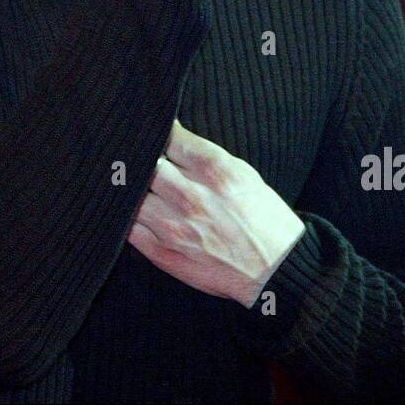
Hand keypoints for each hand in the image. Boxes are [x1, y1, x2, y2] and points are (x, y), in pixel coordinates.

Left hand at [126, 118, 306, 307]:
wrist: (276, 271)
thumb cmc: (263, 220)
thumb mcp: (243, 174)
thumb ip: (205, 156)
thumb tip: (173, 138)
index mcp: (215, 171)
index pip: (168, 137)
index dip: (158, 133)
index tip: (155, 135)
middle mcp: (191, 197)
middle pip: (146, 164)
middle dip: (143, 159)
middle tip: (143, 161)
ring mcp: (173, 226)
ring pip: (132, 195)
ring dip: (134, 189)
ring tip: (139, 187)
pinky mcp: (162, 253)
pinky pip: (128, 227)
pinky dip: (128, 216)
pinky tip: (138, 212)